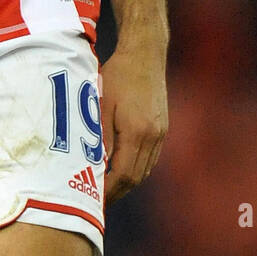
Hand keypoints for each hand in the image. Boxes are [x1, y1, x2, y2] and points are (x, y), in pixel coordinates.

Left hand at [100, 42, 167, 204]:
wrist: (145, 53)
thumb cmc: (118, 75)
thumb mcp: (102, 104)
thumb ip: (100, 137)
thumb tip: (94, 167)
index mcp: (137, 132)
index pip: (123, 174)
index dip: (108, 191)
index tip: (94, 200)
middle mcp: (153, 136)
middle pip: (137, 177)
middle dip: (117, 191)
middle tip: (98, 201)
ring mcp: (161, 133)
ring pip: (145, 169)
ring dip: (127, 181)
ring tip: (107, 188)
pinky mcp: (162, 127)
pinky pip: (150, 157)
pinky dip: (136, 167)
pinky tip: (122, 167)